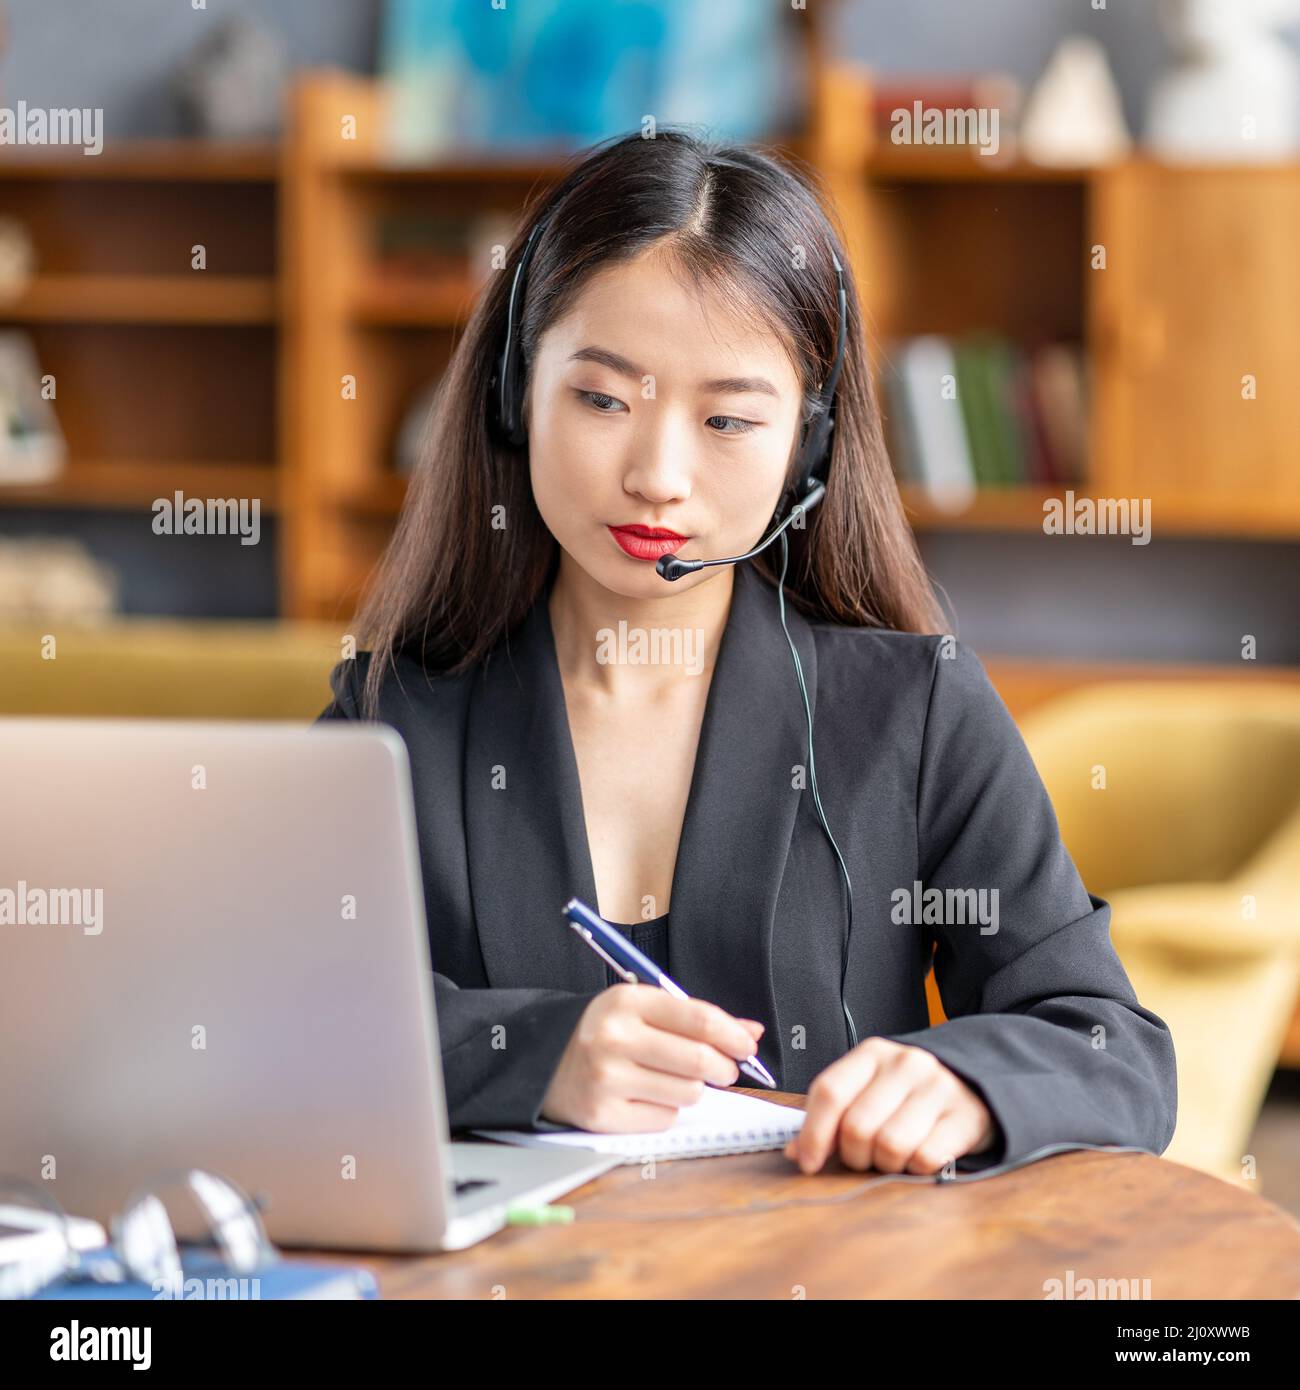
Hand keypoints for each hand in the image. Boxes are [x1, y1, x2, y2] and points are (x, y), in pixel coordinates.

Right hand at [541, 986, 764, 1131]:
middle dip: (725, 1067)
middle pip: (699, 1060)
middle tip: (726, 1069)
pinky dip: (666, 1109)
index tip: (748, 1044)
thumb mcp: (642, 1009)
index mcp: (626, 1001)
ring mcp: (607, 1079)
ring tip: (673, 1078)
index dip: (733, 1034)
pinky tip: (645, 1095)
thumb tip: (751, 1032)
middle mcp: (614, 1038)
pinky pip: (664, 1118)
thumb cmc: (606, 1031)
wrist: (544, 1060)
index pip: (698, 1019)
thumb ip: (695, 1018)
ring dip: (693, 1089)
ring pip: (688, 1093)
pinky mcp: (603, 1115)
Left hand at [784, 1037, 996, 1174]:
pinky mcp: (966, 1115)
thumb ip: (832, 1116)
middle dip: (854, 1156)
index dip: (813, 1133)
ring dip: (886, 1163)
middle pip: (857, 1127)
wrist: (976, 1083)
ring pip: (890, 1145)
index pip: (830, 1091)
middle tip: (865, 1157)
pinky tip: (920, 1156)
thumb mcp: (870, 1091)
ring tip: (893, 1155)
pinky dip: (916, 1168)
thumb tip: (797, 1152)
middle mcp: (906, 1064)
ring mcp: (939, 1087)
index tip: (808, 1162)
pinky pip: (926, 1158)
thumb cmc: (909, 1093)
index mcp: (873, 1054)